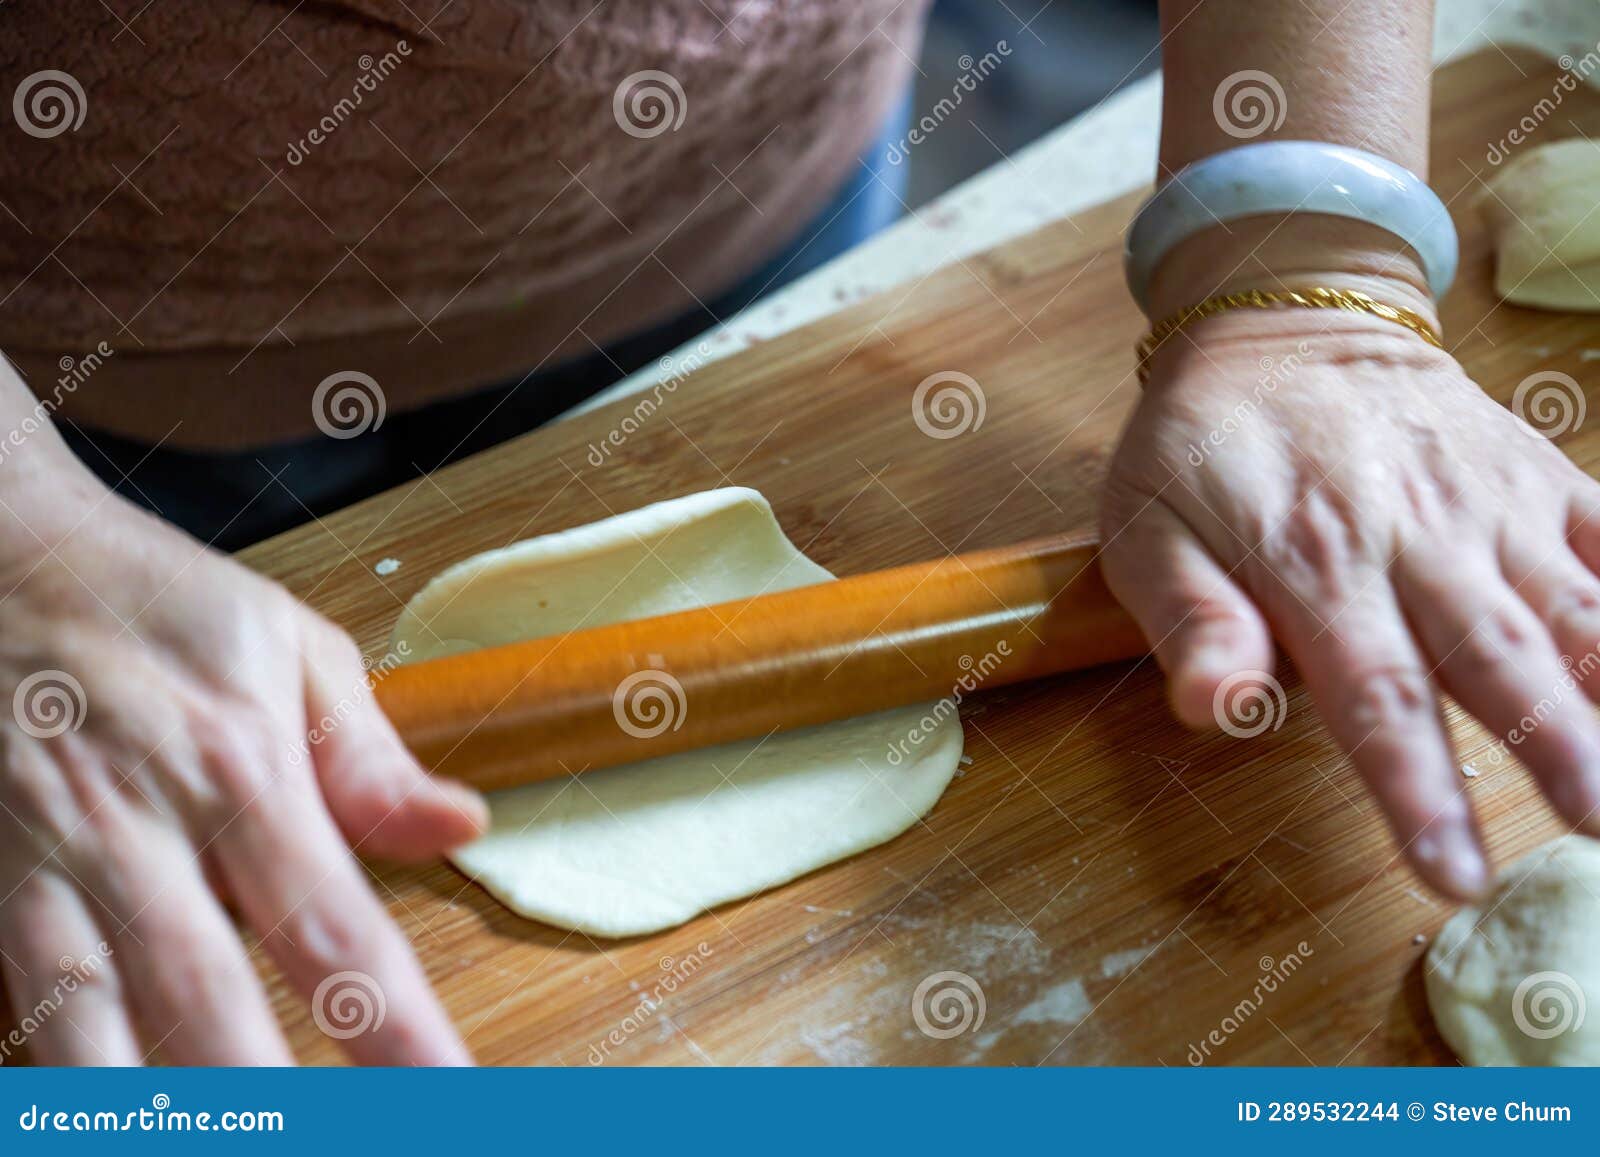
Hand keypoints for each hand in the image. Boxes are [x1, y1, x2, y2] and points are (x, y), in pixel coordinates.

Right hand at [0, 448, 486, 1063]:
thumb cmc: (156, 603)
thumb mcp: (290, 647)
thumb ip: (369, 758)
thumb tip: (463, 827)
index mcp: (245, 771)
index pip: (335, 930)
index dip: (392, 1028)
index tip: (447, 1096)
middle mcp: (143, 834)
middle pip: (208, 1004)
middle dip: (269, 1107)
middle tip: (341, 1148)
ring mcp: (45, 866)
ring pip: (90, 1026)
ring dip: (150, 1114)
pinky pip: (19, 1003)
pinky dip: (50, 1073)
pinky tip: (83, 1116)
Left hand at [1100, 302, 1599, 898]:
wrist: (1284, 323)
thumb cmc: (1203, 446)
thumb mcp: (1147, 529)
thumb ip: (1189, 621)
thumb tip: (1214, 709)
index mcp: (1315, 562)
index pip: (1375, 693)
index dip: (1415, 789)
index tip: (1454, 874)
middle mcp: (1419, 535)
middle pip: (1498, 657)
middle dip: (1557, 750)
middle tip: (1598, 828)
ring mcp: (1491, 504)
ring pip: (1578, 605)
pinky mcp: (1539, 478)